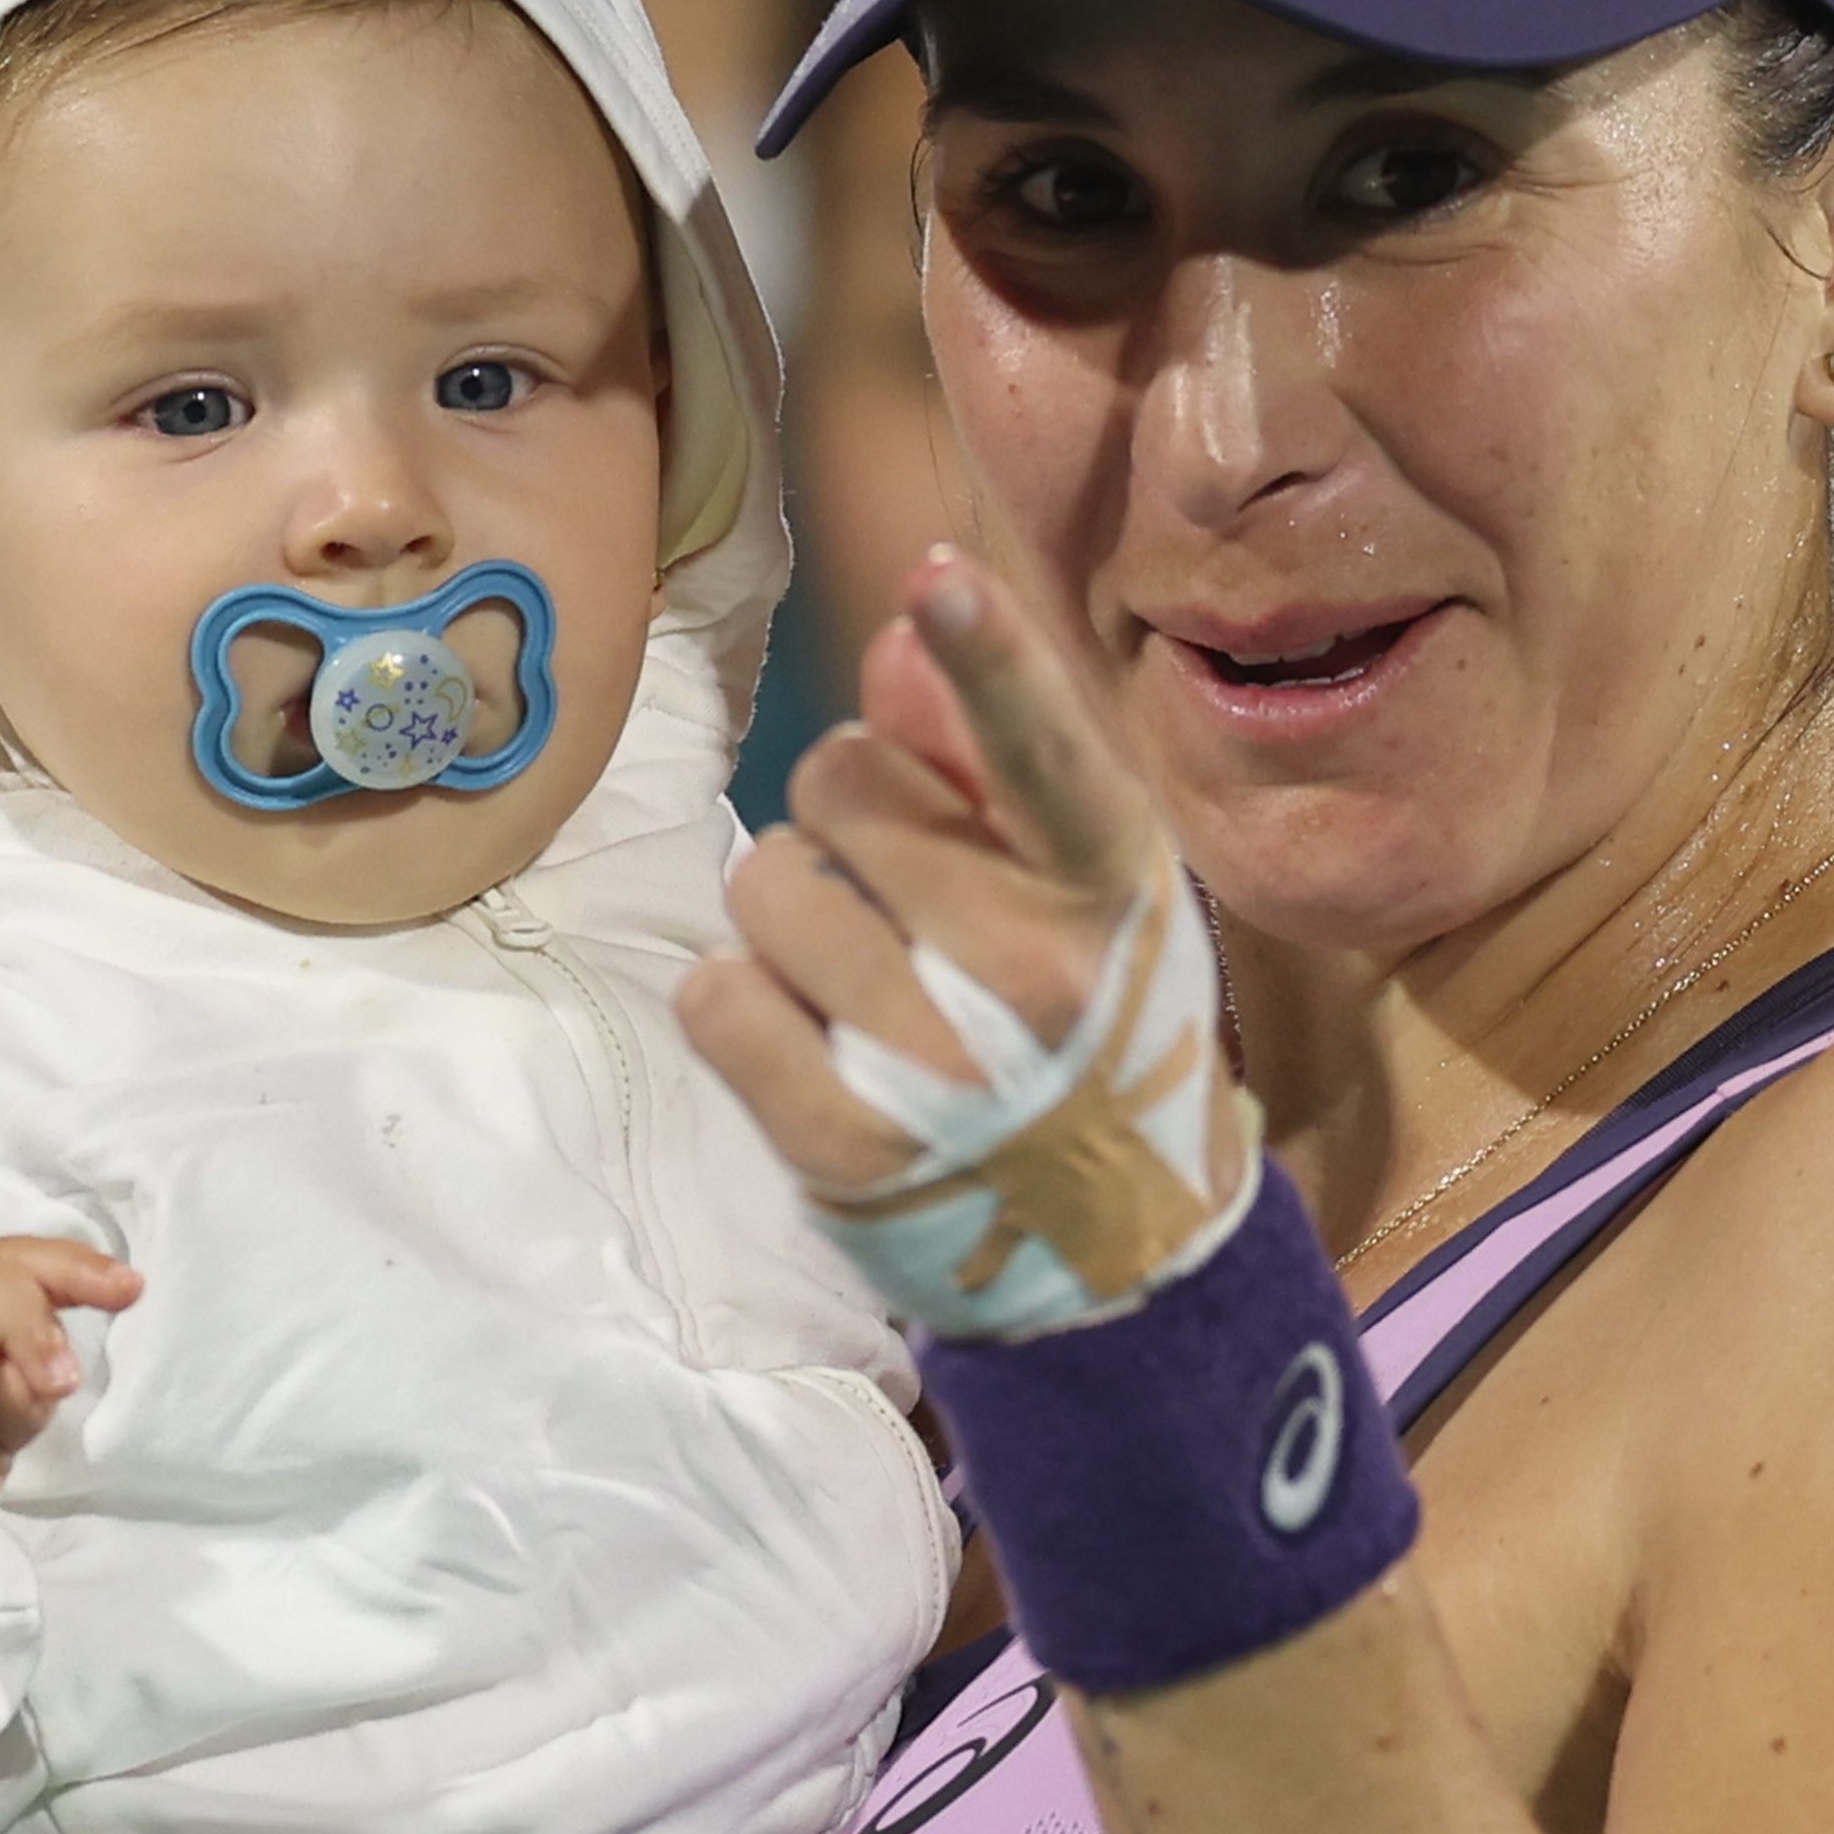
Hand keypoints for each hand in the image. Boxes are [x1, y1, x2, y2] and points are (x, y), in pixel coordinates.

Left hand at [683, 549, 1203, 1186]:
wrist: (1117, 1250)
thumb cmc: (1094, 1026)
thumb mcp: (1082, 891)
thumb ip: (991, 764)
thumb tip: (898, 639)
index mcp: (1107, 887)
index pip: (1040, 752)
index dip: (989, 658)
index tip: (941, 582)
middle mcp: (1030, 972)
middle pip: (840, 781)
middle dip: (848, 819)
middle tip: (905, 900)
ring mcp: (933, 1063)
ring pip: (762, 881)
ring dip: (789, 915)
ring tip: (862, 981)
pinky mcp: (841, 1141)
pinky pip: (715, 993)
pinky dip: (741, 1004)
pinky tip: (812, 1042)